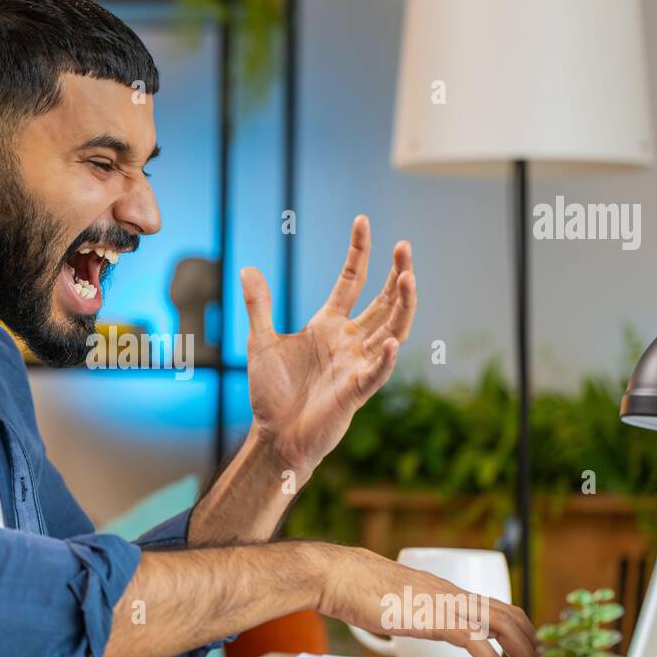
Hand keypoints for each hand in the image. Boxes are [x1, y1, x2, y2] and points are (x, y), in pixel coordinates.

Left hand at [241, 215, 414, 480]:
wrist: (274, 435)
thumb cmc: (272, 393)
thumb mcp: (261, 341)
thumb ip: (258, 305)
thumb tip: (247, 268)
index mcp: (329, 325)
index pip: (351, 281)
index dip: (359, 252)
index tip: (362, 221)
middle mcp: (349, 341)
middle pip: (382, 301)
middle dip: (396, 273)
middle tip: (405, 245)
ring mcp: (356, 365)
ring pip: (391, 330)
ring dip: (402, 307)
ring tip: (409, 278)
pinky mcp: (355, 392)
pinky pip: (376, 373)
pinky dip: (386, 359)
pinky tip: (393, 341)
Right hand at [315, 545, 537, 656]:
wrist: (340, 575)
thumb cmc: (357, 586)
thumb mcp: (395, 599)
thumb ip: (411, 608)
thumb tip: (408, 617)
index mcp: (445, 590)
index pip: (498, 606)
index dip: (519, 630)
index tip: (526, 652)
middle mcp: (453, 595)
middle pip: (512, 614)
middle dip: (532, 643)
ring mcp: (447, 605)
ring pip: (505, 625)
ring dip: (524, 654)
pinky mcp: (436, 619)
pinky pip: (478, 644)